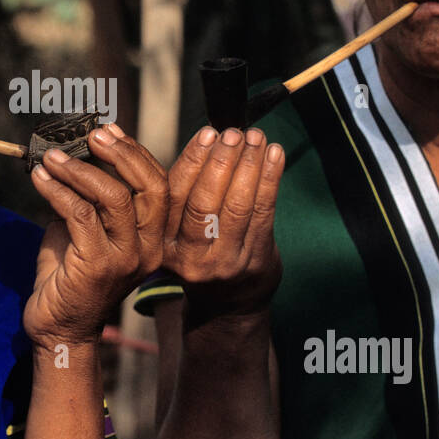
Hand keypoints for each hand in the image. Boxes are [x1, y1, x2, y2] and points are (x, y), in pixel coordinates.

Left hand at [25, 124, 167, 348]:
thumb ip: (89, 198)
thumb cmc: (68, 277)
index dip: (138, 154)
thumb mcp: (85, 230)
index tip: (110, 131)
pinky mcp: (96, 266)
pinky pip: (80, 214)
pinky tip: (40, 180)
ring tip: (51, 158)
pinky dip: (57, 190)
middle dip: (122, 153)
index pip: (160, 186)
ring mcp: (125, 258)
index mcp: (152, 239)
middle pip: (150, 187)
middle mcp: (147, 249)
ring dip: (78, 170)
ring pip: (114, 197)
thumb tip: (73, 155)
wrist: (57, 329)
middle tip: (92, 136)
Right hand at [163, 126, 284, 321]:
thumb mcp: (177, 231)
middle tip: (233, 133)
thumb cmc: (202, 252)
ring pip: (236, 206)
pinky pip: (263, 214)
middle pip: (203, 201)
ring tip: (257, 138)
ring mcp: (223, 263)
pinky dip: (271, 180)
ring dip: (250, 165)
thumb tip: (204, 137)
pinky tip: (275, 155)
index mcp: (162, 243)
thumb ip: (183, 191)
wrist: (228, 306)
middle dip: (221, 161)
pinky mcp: (254, 262)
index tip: (208, 132)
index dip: (192, 160)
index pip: (173, 195)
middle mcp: (189, 257)